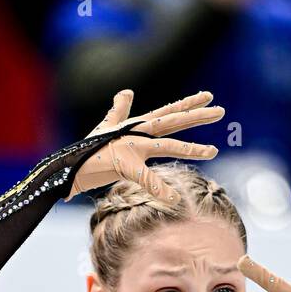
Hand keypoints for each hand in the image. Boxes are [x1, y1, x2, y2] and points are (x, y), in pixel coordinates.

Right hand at [64, 89, 224, 203]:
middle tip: (221, 111)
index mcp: (136, 126)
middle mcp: (137, 132)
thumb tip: (125, 91)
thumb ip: (118, 110)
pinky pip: (146, 179)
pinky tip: (175, 199)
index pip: (167, 111)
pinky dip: (160, 190)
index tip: (209, 95)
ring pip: (167, 145)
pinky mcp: (123, 163)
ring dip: (191, 148)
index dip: (188, 103)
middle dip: (198, 116)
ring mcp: (131, 146)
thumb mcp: (106, 128)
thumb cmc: (88, 150)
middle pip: (173, 121)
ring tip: (213, 152)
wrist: (69, 166)